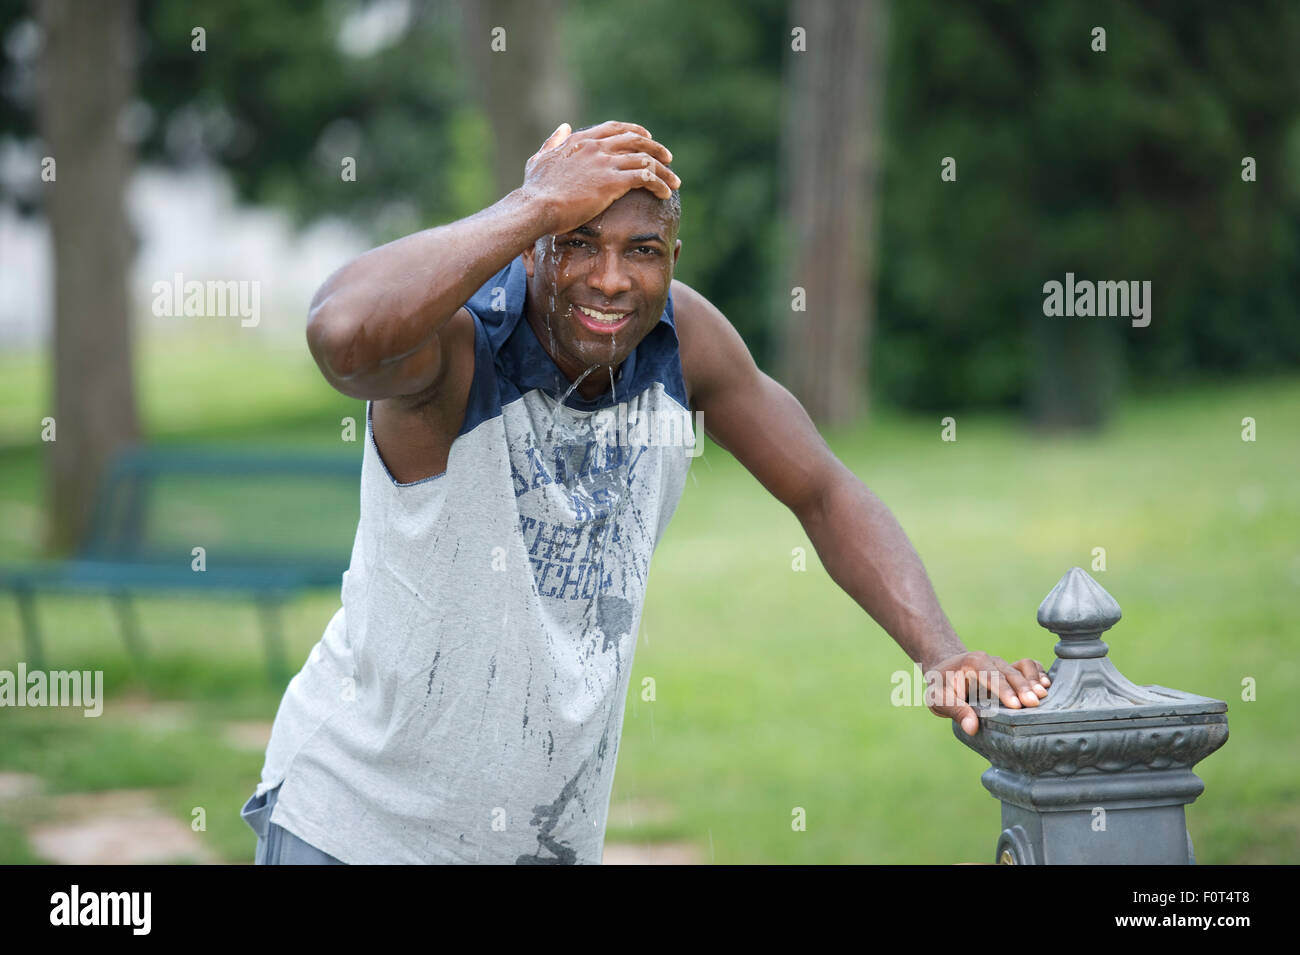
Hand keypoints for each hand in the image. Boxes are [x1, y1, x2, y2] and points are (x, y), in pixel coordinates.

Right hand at [521, 120, 680, 235]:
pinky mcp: (612, 183)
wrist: (536, 206)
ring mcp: (606, 163)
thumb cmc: (535, 189)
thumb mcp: (540, 159)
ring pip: (646, 160)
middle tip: (668, 158)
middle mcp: (597, 147)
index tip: (646, 138)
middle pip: (636, 140)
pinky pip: (646, 178)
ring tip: (674, 182)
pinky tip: (666, 194)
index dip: (634, 131)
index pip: (615, 128)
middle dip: (656, 148)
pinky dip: (660, 184)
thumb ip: (553, 141)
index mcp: (581, 140)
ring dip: (664, 170)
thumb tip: (564, 126)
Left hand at [923, 651, 1050, 736]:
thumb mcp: (938, 698)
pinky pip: (1028, 666)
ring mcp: (1003, 663)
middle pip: (1010, 672)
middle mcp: (990, 660)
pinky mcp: (1011, 669)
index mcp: (972, 663)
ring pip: (1022, 667)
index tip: (1016, 705)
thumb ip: (955, 710)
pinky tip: (1046, 685)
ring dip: (1033, 680)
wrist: (945, 669)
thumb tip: (972, 728)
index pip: (990, 676)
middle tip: (1034, 704)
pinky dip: (1038, 674)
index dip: (1004, 690)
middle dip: (1022, 688)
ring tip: (1043, 695)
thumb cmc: (942, 686)